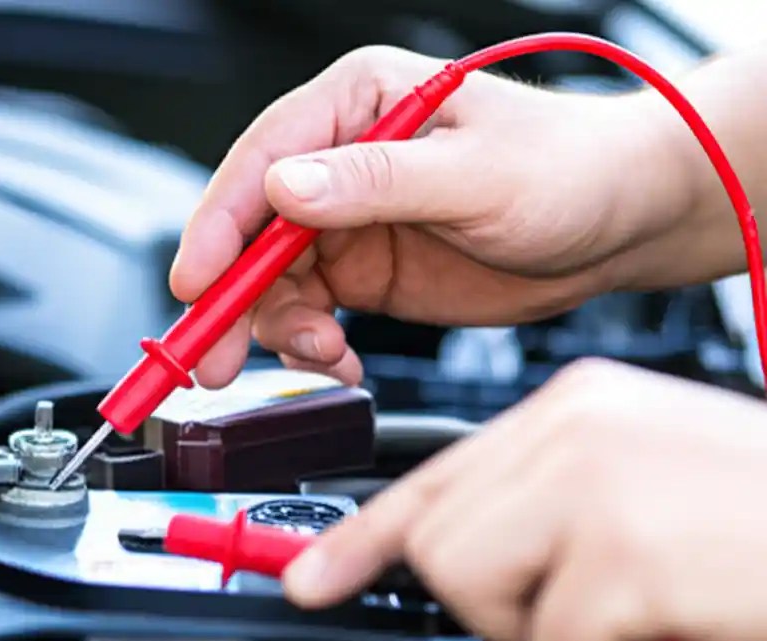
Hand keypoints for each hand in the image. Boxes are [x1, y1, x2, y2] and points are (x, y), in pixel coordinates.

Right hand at [170, 45, 694, 387]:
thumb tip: (286, 188)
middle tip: (212, 359)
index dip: (219, 225)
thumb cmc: (566, 171)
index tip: (197, 282)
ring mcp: (345, 220)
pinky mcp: (361, 271)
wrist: (619, 224)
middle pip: (249, 230)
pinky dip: (311, 346)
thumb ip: (377, 182)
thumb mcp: (474, 176)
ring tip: (322, 355)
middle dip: (230, 297)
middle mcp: (338, 161)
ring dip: (278, 329)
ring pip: (271, 282)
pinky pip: (307, 312)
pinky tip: (340, 360)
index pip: (263, 160)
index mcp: (357, 104)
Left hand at [281, 359, 766, 640]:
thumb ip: (544, 505)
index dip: (360, 538)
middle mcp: (576, 428)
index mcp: (575, 406)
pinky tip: (673, 628)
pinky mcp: (628, 549)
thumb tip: (456, 549)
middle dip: (500, 602)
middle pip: (442, 542)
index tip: (309, 576)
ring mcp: (598, 484)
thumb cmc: (757, 522)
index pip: (433, 475)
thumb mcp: (638, 487)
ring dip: (552, 631)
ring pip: (476, 588)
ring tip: (635, 611)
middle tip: (585, 605)